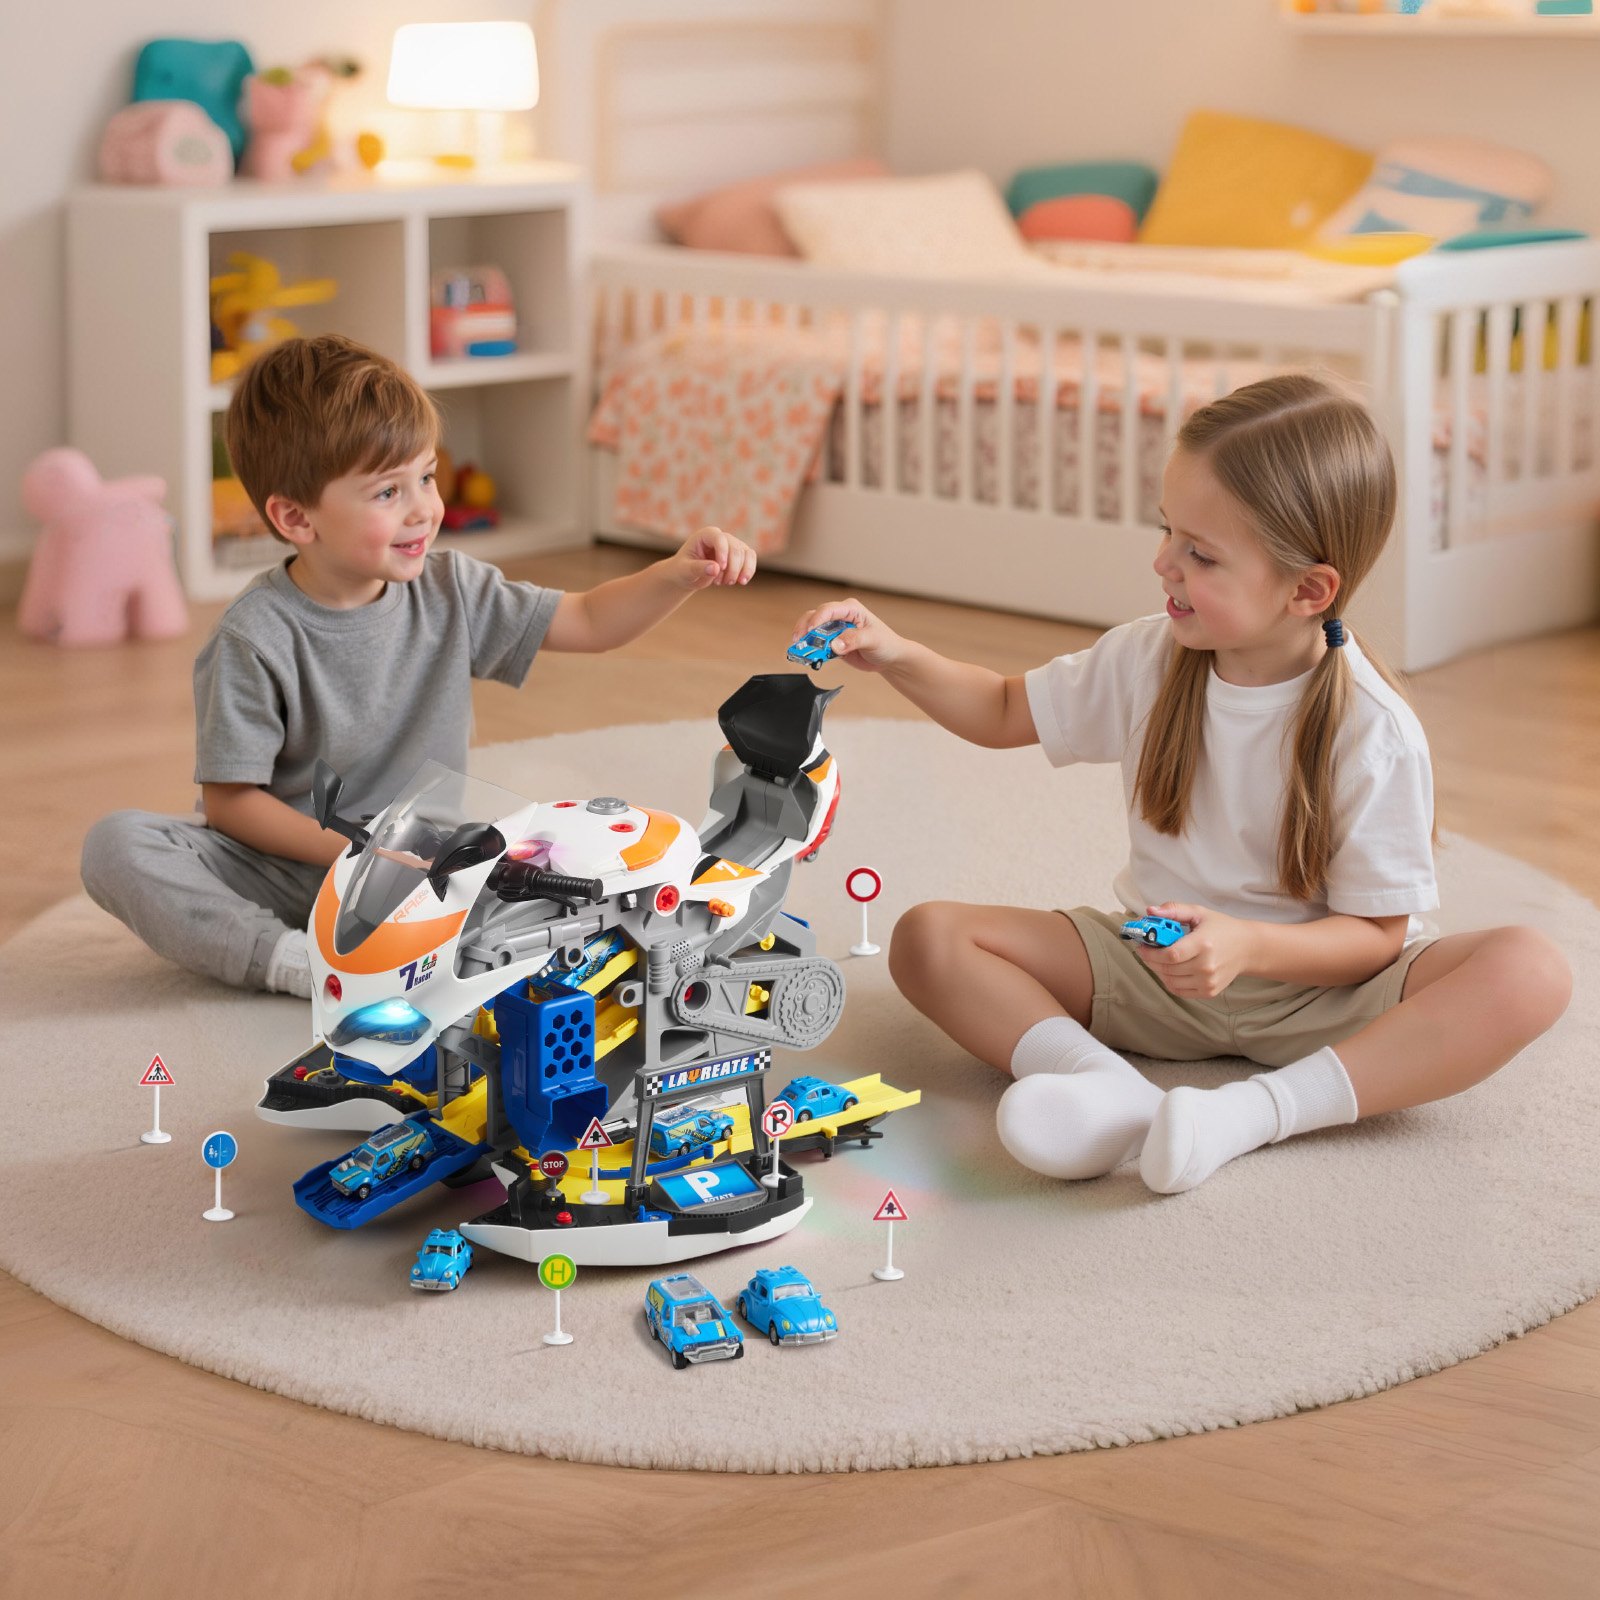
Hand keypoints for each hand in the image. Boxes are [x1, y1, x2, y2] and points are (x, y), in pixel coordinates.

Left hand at [667, 526, 756, 591]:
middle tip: (722, 583)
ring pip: (746, 553)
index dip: (723, 552)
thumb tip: (715, 568)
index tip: (721, 568)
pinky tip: (740, 581)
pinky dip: (748, 571)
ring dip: (741, 571)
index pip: (719, 538)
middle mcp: (721, 537)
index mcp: (705, 535)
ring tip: (728, 583)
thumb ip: (698, 568)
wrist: (688, 575)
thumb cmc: (683, 570)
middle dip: (732, 568)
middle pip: (735, 548)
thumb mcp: (685, 570)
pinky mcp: (739, 554)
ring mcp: (732, 545)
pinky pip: (750, 559)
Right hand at [789, 597, 908, 673]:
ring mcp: (835, 630)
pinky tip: (808, 658)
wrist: (890, 658)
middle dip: (804, 629)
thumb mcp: (873, 639)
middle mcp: (840, 617)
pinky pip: (817, 646)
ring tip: (800, 652)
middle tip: (799, 642)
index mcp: (851, 609)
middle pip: (814, 618)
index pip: (828, 610)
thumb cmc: (887, 643)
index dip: (816, 619)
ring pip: (812, 631)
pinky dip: (810, 651)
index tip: (809, 631)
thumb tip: (834, 645)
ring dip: (805, 641)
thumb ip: (853, 640)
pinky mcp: (832, 644)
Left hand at [1132, 902, 1255, 999]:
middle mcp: (1207, 966)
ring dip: (1158, 971)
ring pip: (1170, 981)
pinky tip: (1170, 970)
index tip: (1142, 946)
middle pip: (1168, 969)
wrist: (1247, 948)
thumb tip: (1150, 911)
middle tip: (1146, 951)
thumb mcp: (1199, 913)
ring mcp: (1208, 982)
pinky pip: (1179, 991)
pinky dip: (1169, 981)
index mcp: (1203, 944)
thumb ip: (1174, 910)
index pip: (1170, 955)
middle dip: (1151, 960)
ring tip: (1158, 959)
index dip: (1151, 952)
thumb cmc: (1222, 928)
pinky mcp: (1209, 992)